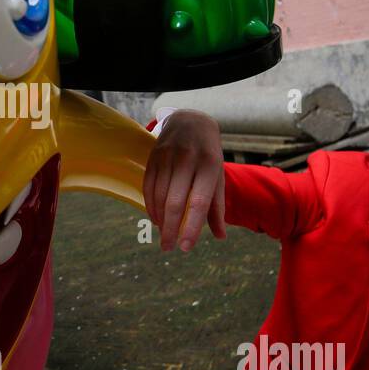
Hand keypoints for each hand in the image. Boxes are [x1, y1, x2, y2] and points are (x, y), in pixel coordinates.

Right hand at [143, 110, 226, 250]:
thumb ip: (217, 207)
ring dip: (159, 219)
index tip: (186, 248)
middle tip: (168, 248)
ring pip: (159, 195)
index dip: (191, 227)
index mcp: (209, 166)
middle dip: (170, 229)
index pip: (198, 202)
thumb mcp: (217, 176)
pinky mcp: (154, 156)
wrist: (191, 121)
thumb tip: (220, 236)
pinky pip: (148, 186)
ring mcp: (168, 157)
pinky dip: (150, 206)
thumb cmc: (208, 155)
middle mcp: (188, 160)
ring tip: (164, 235)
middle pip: (175, 202)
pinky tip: (155, 219)